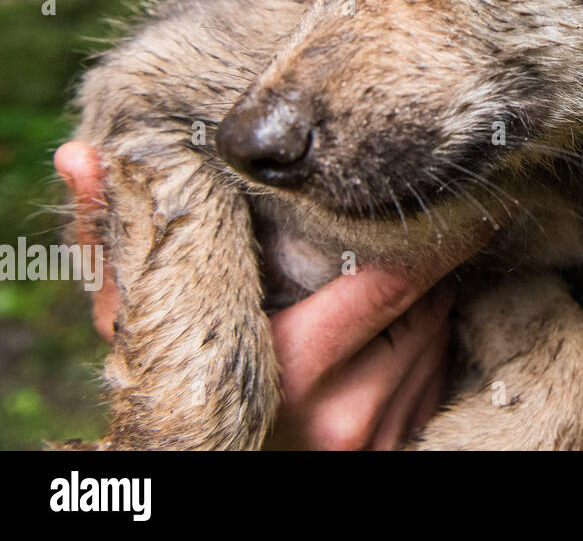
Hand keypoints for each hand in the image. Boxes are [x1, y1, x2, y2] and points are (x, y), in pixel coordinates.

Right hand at [55, 141, 456, 449]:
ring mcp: (375, 437)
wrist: (212, 493)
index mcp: (290, 370)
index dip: (417, 233)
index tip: (435, 198)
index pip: (388, 280)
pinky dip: (426, 344)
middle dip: (426, 259)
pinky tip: (401, 331)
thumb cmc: (172, 404)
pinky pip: (436, 374)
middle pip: (423, 303)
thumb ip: (125, 249)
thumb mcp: (140, 336)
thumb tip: (78, 156)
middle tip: (430, 220)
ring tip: (404, 276)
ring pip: (436, 334)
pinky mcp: (396, 446)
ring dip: (429, 300)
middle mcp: (343, 412)